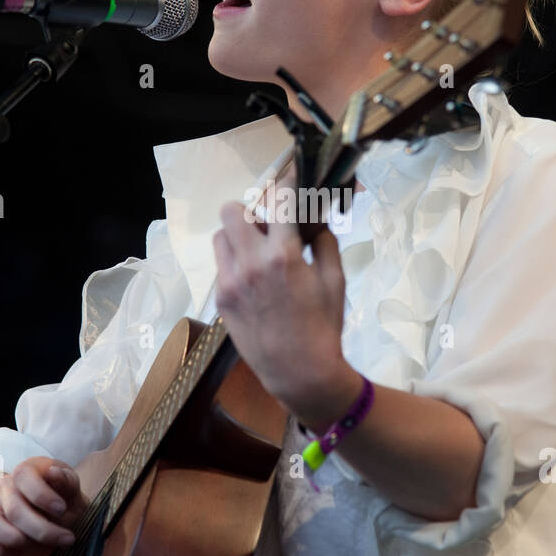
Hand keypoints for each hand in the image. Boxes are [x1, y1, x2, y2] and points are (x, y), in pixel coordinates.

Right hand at [0, 456, 87, 555]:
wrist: (58, 521)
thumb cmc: (64, 501)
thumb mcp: (72, 490)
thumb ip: (66, 481)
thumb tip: (54, 473)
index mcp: (27, 472)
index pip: (22, 476)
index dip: (41, 495)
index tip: (62, 509)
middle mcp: (6, 488)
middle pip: (13, 509)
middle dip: (42, 530)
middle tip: (67, 538)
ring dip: (17, 541)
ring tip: (41, 546)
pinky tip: (20, 552)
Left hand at [212, 164, 352, 416]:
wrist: (299, 373)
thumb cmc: (324, 326)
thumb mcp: (335, 280)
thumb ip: (323, 242)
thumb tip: (313, 220)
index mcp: (283, 255)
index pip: (279, 201)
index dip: (287, 185)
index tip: (292, 182)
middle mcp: (250, 263)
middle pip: (232, 210)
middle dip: (251, 211)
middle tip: (269, 226)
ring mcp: (230, 282)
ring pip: (220, 237)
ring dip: (238, 236)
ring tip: (259, 253)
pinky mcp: (221, 299)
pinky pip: (221, 265)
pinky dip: (235, 262)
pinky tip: (255, 279)